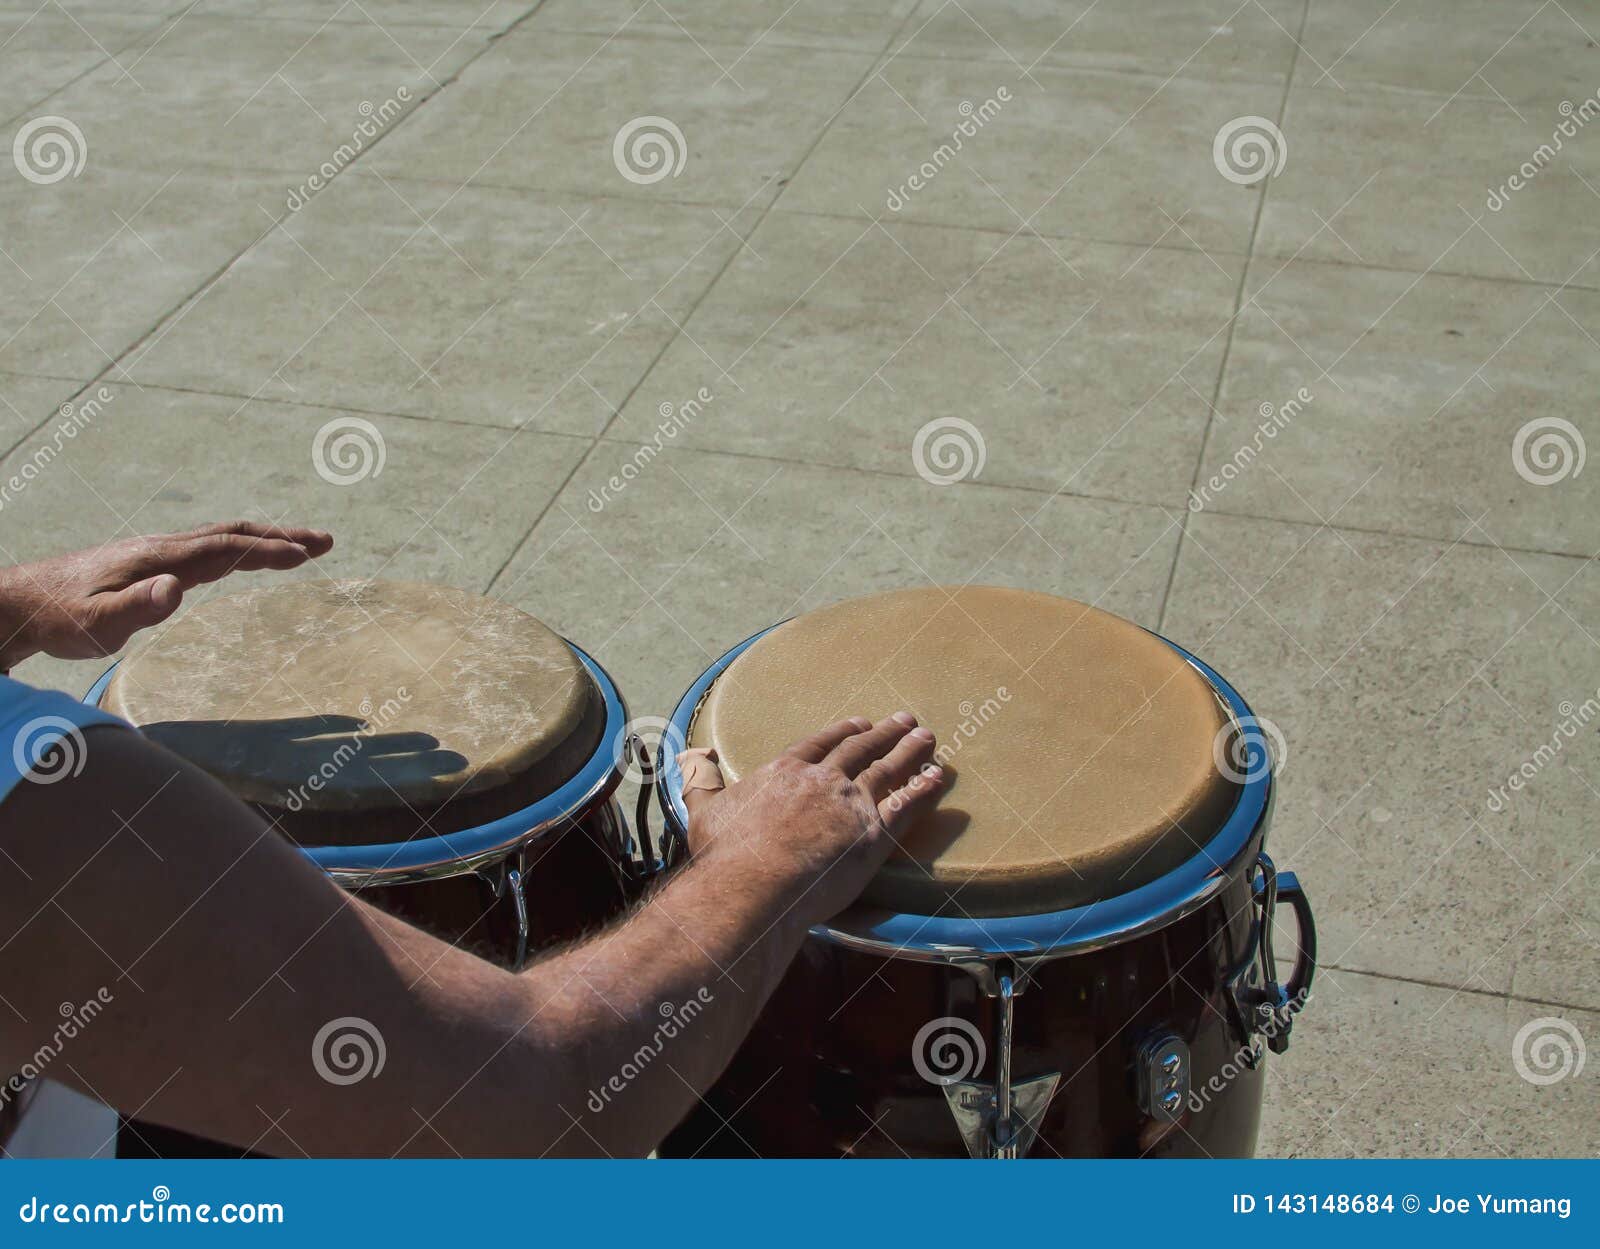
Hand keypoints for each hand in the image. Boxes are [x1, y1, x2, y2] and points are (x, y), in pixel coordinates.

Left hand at [0, 521, 332, 670]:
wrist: (22, 600)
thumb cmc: (59, 617)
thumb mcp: (93, 623)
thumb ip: (134, 608)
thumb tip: (177, 590)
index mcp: (157, 559)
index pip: (223, 548)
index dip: (266, 550)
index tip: (307, 555)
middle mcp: (163, 548)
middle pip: (231, 533)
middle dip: (281, 536)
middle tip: (326, 542)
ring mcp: (157, 553)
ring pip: (221, 538)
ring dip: (265, 539)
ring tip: (303, 548)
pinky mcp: (151, 563)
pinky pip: (209, 548)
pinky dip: (241, 548)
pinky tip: (247, 557)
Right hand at [678, 714, 944, 921]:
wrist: (753, 885)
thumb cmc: (724, 854)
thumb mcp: (703, 810)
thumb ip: (700, 781)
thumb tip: (690, 757)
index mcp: (785, 771)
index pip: (820, 744)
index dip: (842, 733)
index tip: (860, 724)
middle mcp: (823, 780)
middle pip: (860, 750)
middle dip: (884, 734)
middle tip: (906, 720)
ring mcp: (851, 804)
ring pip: (888, 770)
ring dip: (910, 752)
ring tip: (929, 738)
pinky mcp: (873, 834)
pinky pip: (907, 805)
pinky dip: (925, 788)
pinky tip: (939, 776)